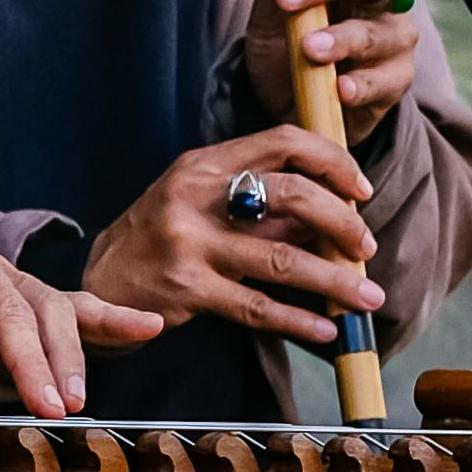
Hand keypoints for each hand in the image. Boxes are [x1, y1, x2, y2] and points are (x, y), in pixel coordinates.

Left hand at [0, 217, 161, 420]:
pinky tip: (147, 325)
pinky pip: (70, 304)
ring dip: (65, 356)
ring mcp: (3, 270)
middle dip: (32, 359)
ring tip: (73, 398)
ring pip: (48, 306)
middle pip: (14, 302)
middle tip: (46, 406)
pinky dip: (107, 320)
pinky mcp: (23, 294)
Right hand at [85, 128, 386, 350]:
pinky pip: (256, 307)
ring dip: (334, 281)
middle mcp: (196, 195)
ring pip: (281, 258)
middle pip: (291, 195)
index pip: (283, 142)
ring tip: (368, 297)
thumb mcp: (206, 202)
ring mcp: (189, 242)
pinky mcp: (186, 288)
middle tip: (367, 247)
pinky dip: (297, 320)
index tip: (362, 190)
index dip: (332, 162)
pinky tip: (326, 330)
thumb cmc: (167, 236)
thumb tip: (340, 217)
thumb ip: (265, 204)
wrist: (103, 280)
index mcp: (206, 163)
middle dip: (343, 222)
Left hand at [247, 0, 421, 139]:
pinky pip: (388, 79)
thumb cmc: (287, 45)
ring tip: (310, 49)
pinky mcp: (397, 80)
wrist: (288, 104)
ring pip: (380, 30)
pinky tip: (340, 88)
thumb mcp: (273, 3)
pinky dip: (362, 83)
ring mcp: (393, 38)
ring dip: (343, 38)